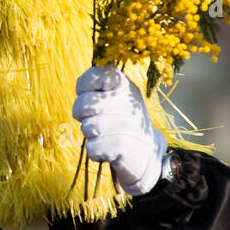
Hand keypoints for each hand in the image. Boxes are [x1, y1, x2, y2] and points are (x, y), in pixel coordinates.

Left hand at [72, 65, 169, 195]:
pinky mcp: (124, 145)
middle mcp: (128, 100)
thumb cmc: (120, 122)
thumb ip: (93, 88)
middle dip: (83, 117)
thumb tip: (84, 100)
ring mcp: (129, 123)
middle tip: (96, 121)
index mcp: (123, 84)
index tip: (93, 99)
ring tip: (107, 136)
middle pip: (84, 105)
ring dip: (91, 136)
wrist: (146, 152)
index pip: (92, 76)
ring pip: (88, 128)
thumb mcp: (112, 98)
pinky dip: (96, 152)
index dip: (83, 91)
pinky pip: (93, 148)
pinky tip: (110, 151)